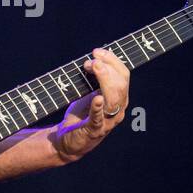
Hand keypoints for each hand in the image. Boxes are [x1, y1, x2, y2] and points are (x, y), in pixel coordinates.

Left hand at [49, 47, 129, 162]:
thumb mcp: (89, 92)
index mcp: (119, 98)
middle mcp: (118, 109)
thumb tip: (95, 57)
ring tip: (92, 68)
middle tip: (91, 60)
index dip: (112, 60)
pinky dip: (98, 107)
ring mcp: (108, 121)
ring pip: (114, 99)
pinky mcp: (95, 130)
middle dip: (107, 69)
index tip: (96, 51)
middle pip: (121, 85)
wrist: (68, 140)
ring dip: (104, 80)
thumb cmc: (81, 114)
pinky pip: (99, 118)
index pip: (124, 75)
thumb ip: (95, 78)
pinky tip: (97, 98)